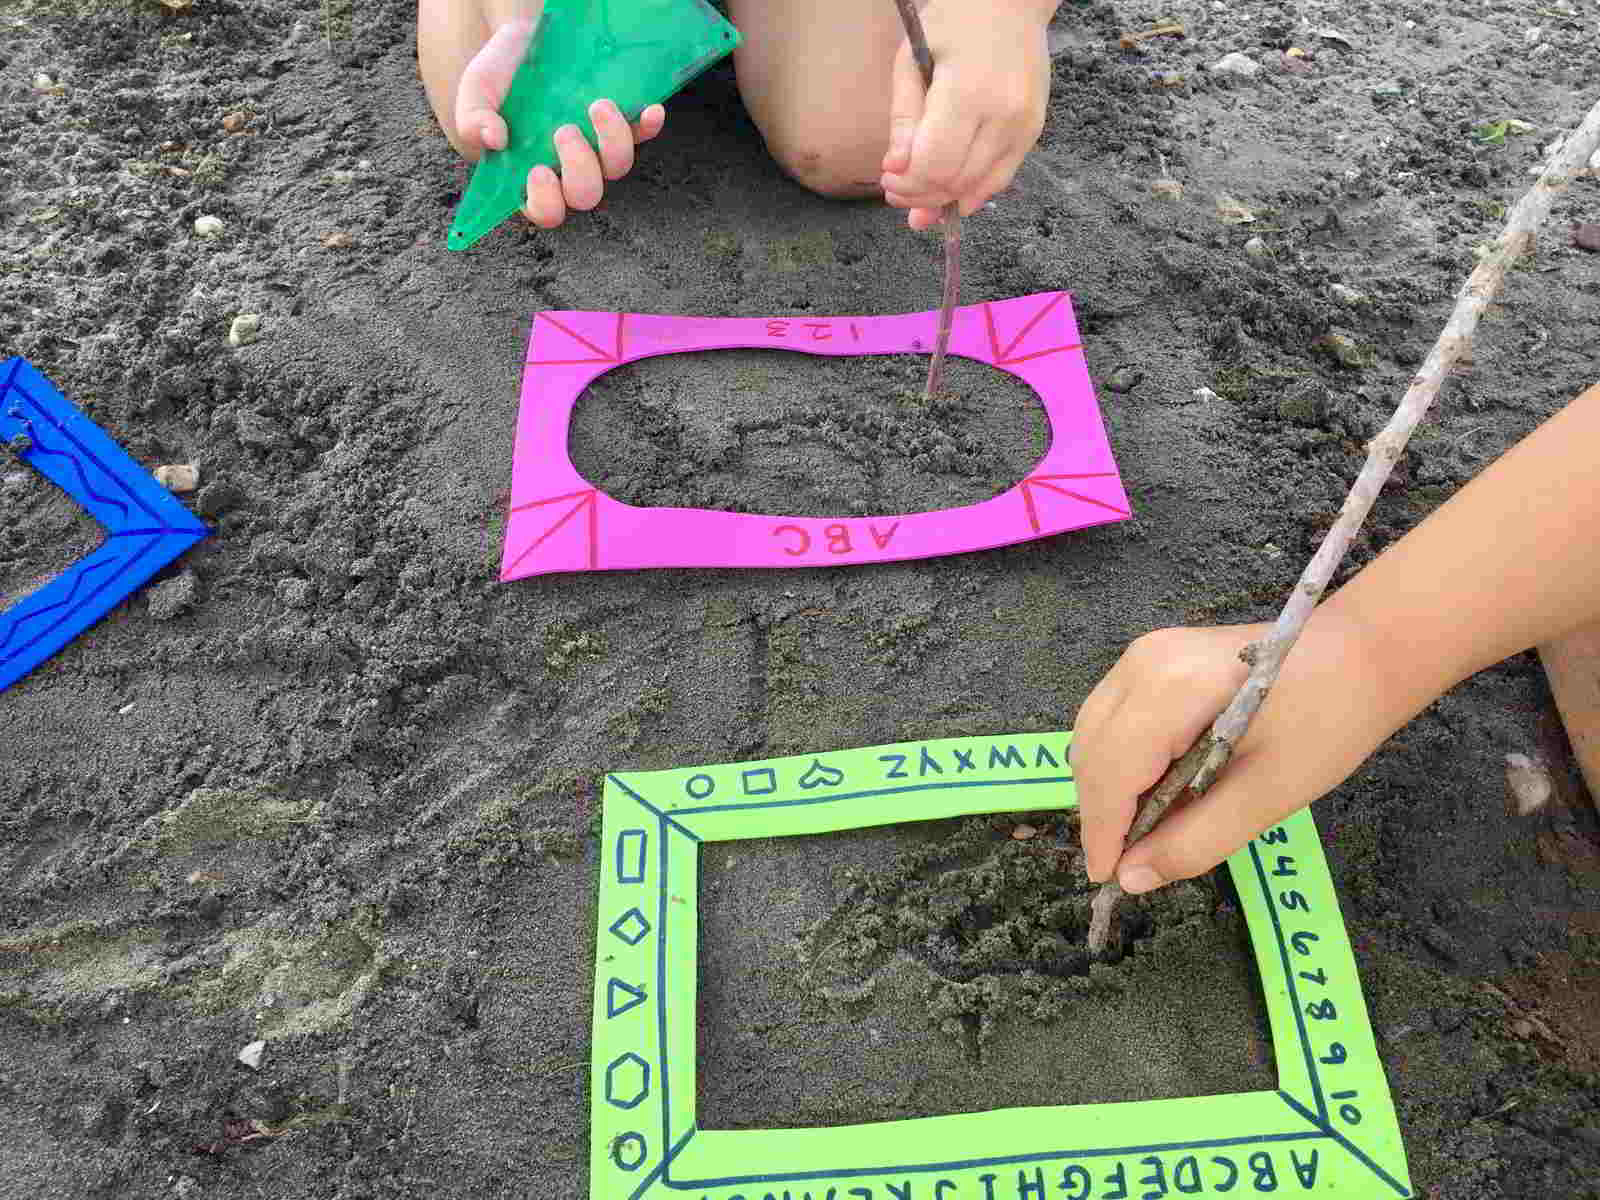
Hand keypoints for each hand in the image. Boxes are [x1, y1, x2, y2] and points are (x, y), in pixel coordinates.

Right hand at [452, 17, 665, 228]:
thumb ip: (474, 121)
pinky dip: (649, 125)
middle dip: (580, 168)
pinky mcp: (619, 122)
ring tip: (597, 106)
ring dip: (612, 142)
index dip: (546, 202)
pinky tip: (650, 110)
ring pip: (617, 166)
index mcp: (531, 177)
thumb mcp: (475, 96)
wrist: (522, 41)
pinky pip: (642, 134)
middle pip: (586, 193)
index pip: (546, 211)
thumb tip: (493, 138)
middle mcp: (568, 170)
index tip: (537, 170)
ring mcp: (597, 148)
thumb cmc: (498, 80)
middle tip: (564, 131)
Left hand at [880, 1, 1051, 229]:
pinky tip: (952, 198)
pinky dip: (974, 192)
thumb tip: (896, 170)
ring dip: (945, 200)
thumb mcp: (912, 61)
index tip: (887, 180)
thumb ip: (904, 118)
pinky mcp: (1033, 131)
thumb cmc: (954, 22)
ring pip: (980, 187)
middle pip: (956, 182)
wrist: (1011, 1)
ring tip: (920, 201)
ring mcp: (1024, 126)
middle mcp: (1002, 116)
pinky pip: (1002, 177)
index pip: (934, 166)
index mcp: (967, 94)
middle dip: (921, 196)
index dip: (907, 184)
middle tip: (896, 193)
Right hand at [1070, 618, 1402, 894]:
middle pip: (1091, 752)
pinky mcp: (1151, 656)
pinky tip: (1148, 788)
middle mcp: (1143, 663)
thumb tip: (1132, 877)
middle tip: (1128, 862)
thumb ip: (1195, 841)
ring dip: (1106, 787)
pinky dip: (1118, 760)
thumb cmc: (1329, 720)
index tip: (1107, 880)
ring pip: (1092, 734)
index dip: (1102, 832)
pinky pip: (1110, 716)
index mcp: (1171, 690)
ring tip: (1139, 829)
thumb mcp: (1268, 794)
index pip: (1110, 772)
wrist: (1364, 652)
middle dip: (1101, 813)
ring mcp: (1143, 653)